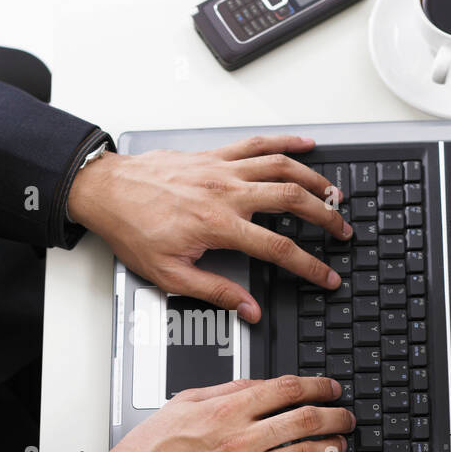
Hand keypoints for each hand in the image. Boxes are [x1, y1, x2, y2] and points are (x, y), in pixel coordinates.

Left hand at [67, 135, 351, 321]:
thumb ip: (214, 291)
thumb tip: (247, 309)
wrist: (107, 192)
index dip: (308, 265)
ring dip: (313, 179)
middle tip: (343, 230)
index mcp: (218, 226)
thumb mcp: (169, 275)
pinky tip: (306, 144)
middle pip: (291, 199)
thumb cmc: (133, 229)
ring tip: (335, 193)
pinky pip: (257, 144)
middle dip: (324, 217)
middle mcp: (226, 192)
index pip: (277, 248)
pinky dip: (285, 142)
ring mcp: (222, 169)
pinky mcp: (214, 156)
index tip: (326, 276)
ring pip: (281, 166)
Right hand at [83, 375, 354, 451]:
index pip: (286, 390)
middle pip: (305, 421)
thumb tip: (255, 384)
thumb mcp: (182, 404)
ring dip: (330, 448)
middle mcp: (241, 441)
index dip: (318, 386)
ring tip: (340, 445)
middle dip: (335, 415)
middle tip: (345, 416)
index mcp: (227, 412)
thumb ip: (222, 391)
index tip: (330, 389)